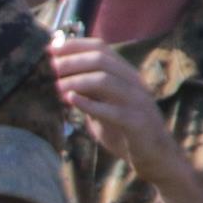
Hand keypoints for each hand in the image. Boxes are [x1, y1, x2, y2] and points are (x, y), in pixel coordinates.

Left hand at [47, 32, 183, 182]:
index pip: (101, 48)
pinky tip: (70, 100)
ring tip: (53, 86)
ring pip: (106, 81)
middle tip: (47, 69)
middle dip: (71, 62)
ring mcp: (137, 101)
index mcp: (125, 74)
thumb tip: (54, 77)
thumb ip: (86, 91)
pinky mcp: (137, 123)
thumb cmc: (123, 129)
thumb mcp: (102, 105)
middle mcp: (133, 83)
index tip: (48, 49)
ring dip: (76, 81)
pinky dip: (90, 104)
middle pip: (101, 60)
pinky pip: (113, 110)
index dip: (74, 46)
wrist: (155, 156)